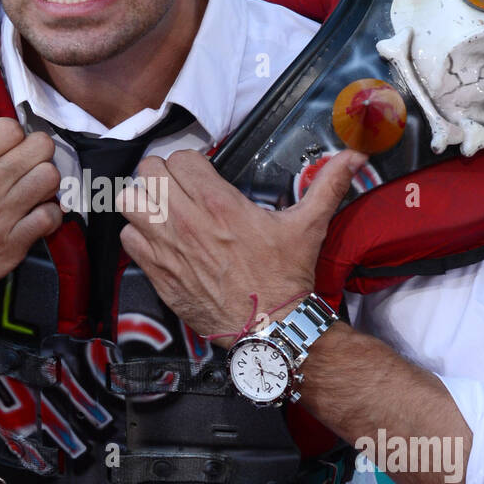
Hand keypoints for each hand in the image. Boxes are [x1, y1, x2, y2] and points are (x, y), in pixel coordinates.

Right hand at [0, 79, 63, 323]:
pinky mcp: (9, 249)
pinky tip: (33, 215)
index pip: (10, 128)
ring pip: (49, 180)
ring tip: (31, 185)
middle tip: (24, 160)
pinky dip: (48, 214)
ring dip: (44, 179)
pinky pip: (50, 219)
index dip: (11, 132)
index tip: (4, 143)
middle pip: (39, 148)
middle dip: (34, 150)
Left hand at [117, 148, 366, 344]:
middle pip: (148, 171)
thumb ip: (328, 184)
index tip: (200, 172)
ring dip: (143, 200)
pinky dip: (138, 235)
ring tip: (160, 208)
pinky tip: (157, 239)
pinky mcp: (158, 273)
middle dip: (162, 174)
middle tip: (177, 187)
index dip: (190, 161)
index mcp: (220, 204)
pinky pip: (128, 239)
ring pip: (129, 201)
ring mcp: (168, 249)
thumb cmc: (285, 277)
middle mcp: (187, 222)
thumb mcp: (308, 226)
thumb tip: (355, 156)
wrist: (270, 327)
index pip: (181, 157)